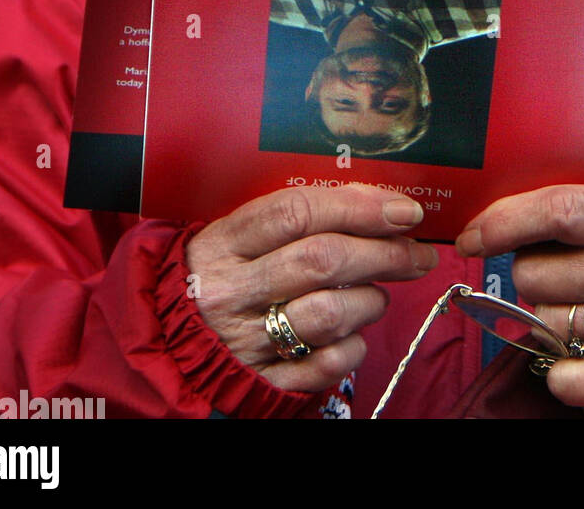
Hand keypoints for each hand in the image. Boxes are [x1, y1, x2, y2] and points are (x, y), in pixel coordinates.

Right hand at [184, 184, 438, 391]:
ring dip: (371, 301)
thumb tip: (375, 201)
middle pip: (322, 261)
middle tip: (418, 253)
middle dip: (384, 253)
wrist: (166, 344)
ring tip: (377, 294)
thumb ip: (300, 216)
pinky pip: (325, 365)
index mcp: (224, 243)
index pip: (298, 212)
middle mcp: (231, 290)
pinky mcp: (260, 383)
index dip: (359, 207)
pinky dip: (354, 347)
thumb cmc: (221, 276)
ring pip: (329, 314)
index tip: (403, 210)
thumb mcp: (240, 236)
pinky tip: (353, 334)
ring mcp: (243, 340)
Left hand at [456, 185, 583, 417]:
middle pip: (535, 271)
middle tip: (575, 286)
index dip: (505, 221)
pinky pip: (561, 375)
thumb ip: (582, 221)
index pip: (560, 210)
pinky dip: (565, 373)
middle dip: (537, 279)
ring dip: (554, 324)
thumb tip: (498, 226)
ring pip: (542, 320)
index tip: (472, 236)